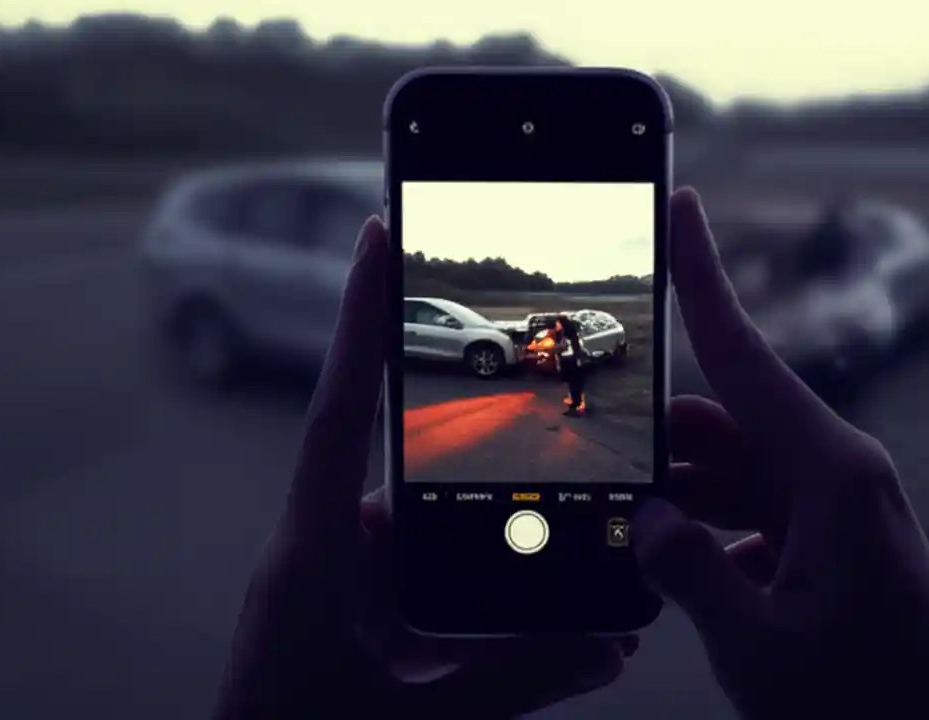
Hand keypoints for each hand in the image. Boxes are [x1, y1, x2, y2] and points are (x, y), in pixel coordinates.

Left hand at [214, 218, 632, 719]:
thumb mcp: (419, 716)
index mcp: (316, 548)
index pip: (342, 410)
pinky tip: (527, 621)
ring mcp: (338, 576)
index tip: (378, 232)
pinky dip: (471, 586)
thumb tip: (611, 648)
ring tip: (564, 567)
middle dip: (487, 462)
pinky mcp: (353, 606)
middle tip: (556, 429)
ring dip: (489, 546)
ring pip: (427, 530)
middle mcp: (325, 545)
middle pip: (415, 472)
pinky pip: (420, 573)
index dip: (360, 318)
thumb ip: (517, 679)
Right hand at [634, 189, 928, 718]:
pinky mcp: (832, 546)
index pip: (745, 354)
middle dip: (660, 436)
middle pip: (724, 422)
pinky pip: (754, 513)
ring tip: (626, 527)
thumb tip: (650, 517)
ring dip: (682, 495)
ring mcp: (836, 512)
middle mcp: (836, 475)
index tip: (681, 205)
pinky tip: (673, 569)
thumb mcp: (758, 645)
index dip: (704, 276)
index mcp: (829, 473)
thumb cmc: (869, 703)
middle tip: (597, 457)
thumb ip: (688, 571)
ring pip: (735, 472)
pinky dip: (709, 532)